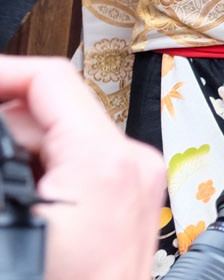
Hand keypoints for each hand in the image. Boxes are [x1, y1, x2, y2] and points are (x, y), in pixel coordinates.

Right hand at [0, 56, 164, 279]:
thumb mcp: (8, 220)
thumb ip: (0, 162)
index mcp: (106, 162)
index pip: (47, 80)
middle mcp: (131, 168)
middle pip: (49, 113)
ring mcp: (133, 191)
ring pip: (57, 145)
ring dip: (12, 153)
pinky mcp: (125, 214)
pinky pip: (72, 175)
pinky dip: (33, 177)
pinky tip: (8, 198)